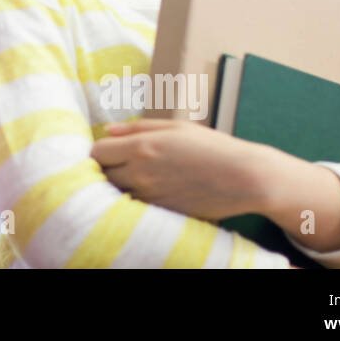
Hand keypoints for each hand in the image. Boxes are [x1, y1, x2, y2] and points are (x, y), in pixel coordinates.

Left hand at [88, 118, 266, 220]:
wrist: (243, 178)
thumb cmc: (211, 147)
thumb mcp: (175, 127)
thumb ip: (137, 128)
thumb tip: (108, 130)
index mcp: (141, 147)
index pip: (96, 152)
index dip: (98, 152)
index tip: (107, 151)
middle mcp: (140, 173)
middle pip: (100, 176)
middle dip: (104, 170)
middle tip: (117, 166)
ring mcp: (150, 196)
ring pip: (115, 195)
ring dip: (117, 187)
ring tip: (133, 178)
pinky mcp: (161, 213)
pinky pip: (135, 209)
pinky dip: (134, 201)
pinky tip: (148, 192)